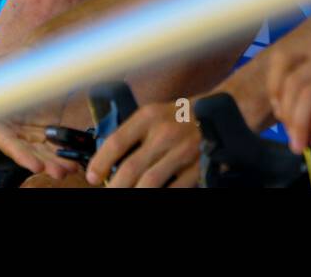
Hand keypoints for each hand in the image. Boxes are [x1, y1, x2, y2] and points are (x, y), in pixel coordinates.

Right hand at [0, 70, 80, 179]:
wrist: (34, 53)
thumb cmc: (7, 65)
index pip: (8, 142)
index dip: (21, 154)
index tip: (36, 165)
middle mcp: (13, 129)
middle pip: (28, 150)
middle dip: (43, 162)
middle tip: (58, 172)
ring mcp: (31, 129)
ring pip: (43, 150)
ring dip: (56, 161)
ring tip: (69, 169)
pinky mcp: (48, 126)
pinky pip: (56, 142)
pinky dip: (65, 151)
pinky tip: (75, 159)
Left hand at [85, 102, 200, 187]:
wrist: (217, 114)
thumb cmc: (177, 118)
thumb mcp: (154, 116)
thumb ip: (132, 134)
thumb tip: (105, 161)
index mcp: (149, 116)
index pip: (117, 141)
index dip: (100, 162)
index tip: (93, 177)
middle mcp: (165, 132)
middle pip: (130, 167)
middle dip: (114, 186)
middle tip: (109, 192)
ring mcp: (183, 150)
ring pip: (149, 182)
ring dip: (133, 193)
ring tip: (126, 196)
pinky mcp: (198, 166)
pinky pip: (173, 189)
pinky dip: (158, 195)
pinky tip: (150, 195)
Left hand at [267, 31, 310, 153]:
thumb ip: (310, 80)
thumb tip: (279, 107)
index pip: (284, 58)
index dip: (274, 86)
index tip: (278, 109)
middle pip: (296, 83)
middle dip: (291, 115)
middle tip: (295, 140)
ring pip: (310, 95)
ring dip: (304, 125)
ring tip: (307, 145)